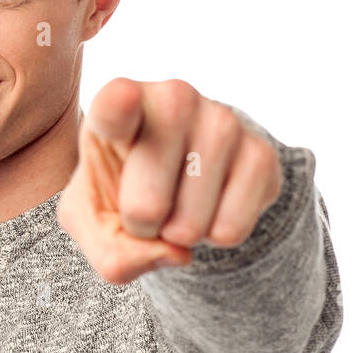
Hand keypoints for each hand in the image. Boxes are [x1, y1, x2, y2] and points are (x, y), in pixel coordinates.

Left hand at [57, 78, 282, 284]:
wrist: (174, 176)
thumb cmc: (121, 190)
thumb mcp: (92, 221)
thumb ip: (108, 250)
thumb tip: (175, 254)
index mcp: (116, 108)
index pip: (115, 104)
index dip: (119, 105)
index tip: (123, 99)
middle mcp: (173, 100)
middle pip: (147, 204)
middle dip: (140, 231)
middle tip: (143, 211)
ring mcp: (222, 120)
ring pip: (192, 222)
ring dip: (180, 235)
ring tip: (176, 204)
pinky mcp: (261, 151)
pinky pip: (230, 230)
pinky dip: (215, 237)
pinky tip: (209, 206)